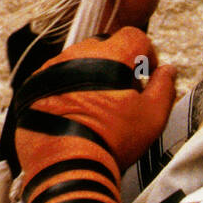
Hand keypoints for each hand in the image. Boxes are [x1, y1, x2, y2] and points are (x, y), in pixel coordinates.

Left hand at [14, 28, 176, 176]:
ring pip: (78, 61)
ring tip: (98, 106)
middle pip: (105, 47)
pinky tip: (76, 112)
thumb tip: (168, 71)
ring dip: (91, 76)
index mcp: (109, 57)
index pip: (133, 36)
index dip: (146, 53)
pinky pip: (56, 78)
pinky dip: (68, 88)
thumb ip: (164, 87)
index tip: (146, 74)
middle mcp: (77, 56)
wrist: (66, 167)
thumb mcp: (151, 116)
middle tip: (124, 94)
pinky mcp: (34, 87)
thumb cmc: (110, 143)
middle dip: (118, 64)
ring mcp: (51, 70)